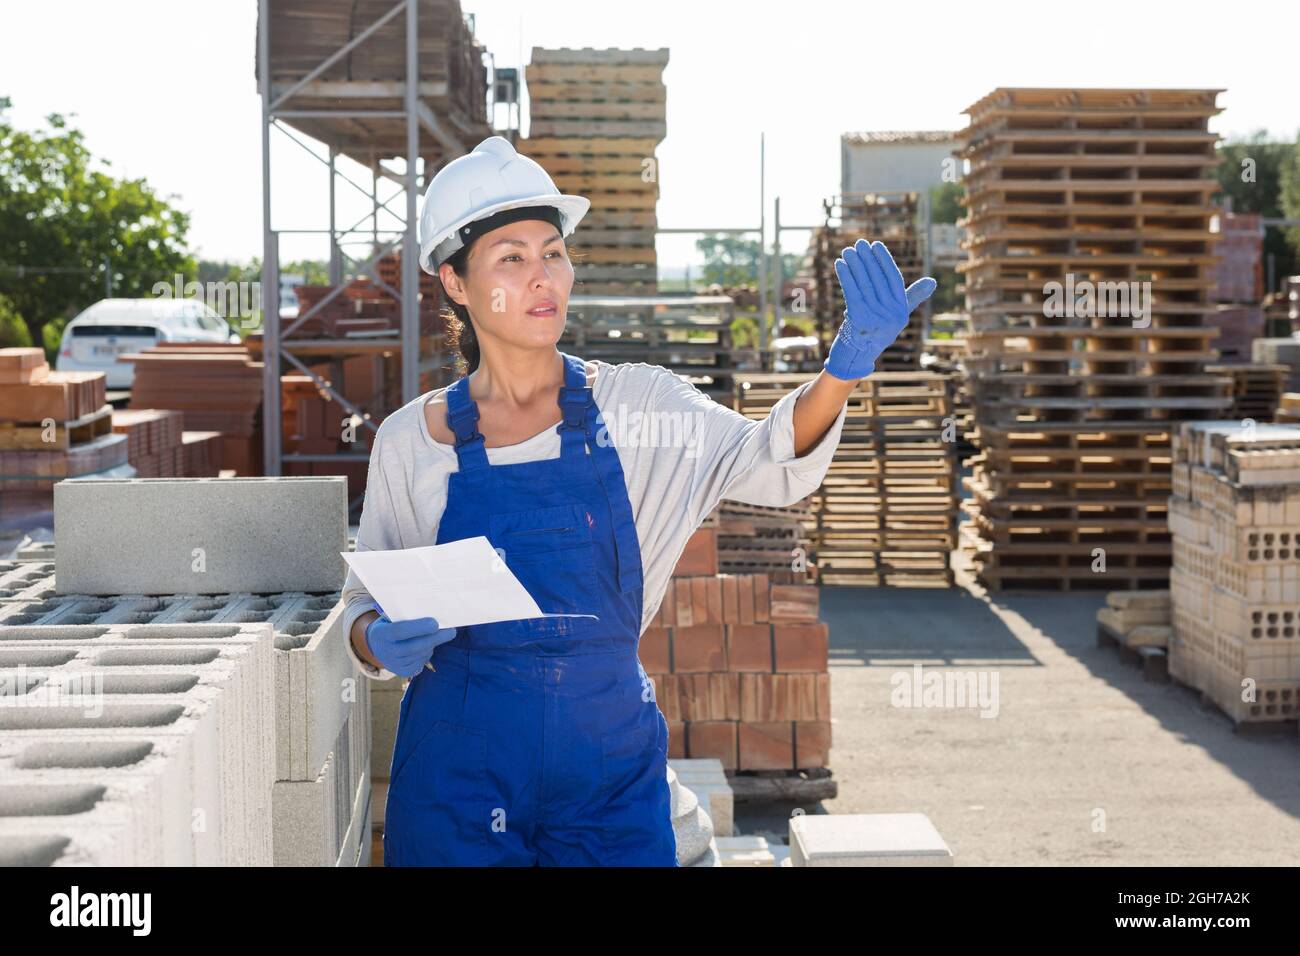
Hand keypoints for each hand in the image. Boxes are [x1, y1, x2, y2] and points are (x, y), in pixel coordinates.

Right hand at [364, 614, 457, 676]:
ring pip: (421, 655)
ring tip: (435, 635)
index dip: (418, 627)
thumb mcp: (391, 617)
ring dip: (432, 644)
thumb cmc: (390, 624)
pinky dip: (427, 653)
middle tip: (451, 631)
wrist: (377, 645)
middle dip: (435, 639)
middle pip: (414, 646)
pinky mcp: (403, 672)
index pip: (400, 630)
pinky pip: (422, 662)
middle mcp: (386, 651)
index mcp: (381, 634)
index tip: (435, 623)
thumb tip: (430, 610)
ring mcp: (394, 664)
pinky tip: (426, 646)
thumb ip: (405, 614)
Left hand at [824, 238, 936, 380]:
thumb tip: (932, 281)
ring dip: (854, 265)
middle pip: (878, 280)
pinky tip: (840, 264)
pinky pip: (851, 293)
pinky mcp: (858, 321)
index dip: (885, 261)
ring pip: (863, 285)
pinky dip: (845, 276)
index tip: (876, 245)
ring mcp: (875, 320)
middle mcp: (891, 317)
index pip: (894, 280)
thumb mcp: (896, 317)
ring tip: (847, 251)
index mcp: (901, 312)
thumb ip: (912, 298)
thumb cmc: (875, 332)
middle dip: (868, 259)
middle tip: (859, 244)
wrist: (855, 358)